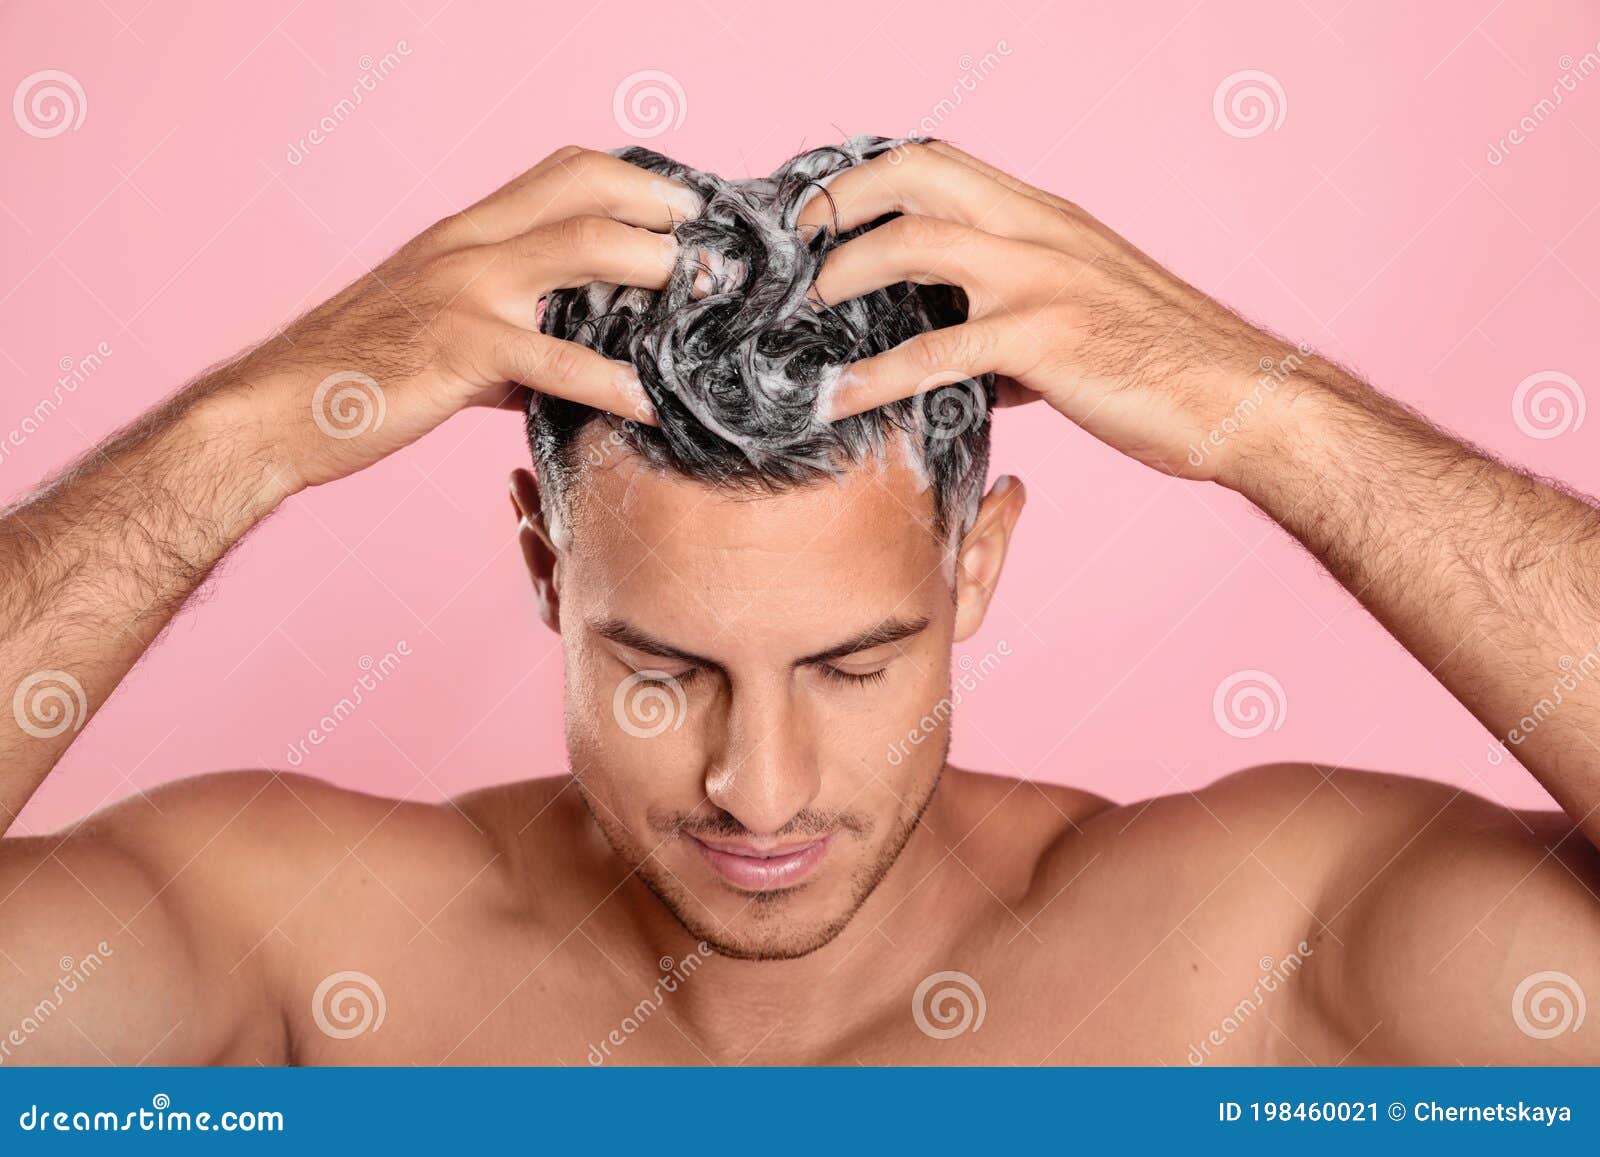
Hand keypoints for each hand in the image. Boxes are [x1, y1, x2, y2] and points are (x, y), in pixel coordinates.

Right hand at [212, 146, 695, 490]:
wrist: (274, 409)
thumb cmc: (357, 372)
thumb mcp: (436, 327)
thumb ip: (507, 332)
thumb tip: (568, 366)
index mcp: (465, 233)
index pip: (561, 171)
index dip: (631, 180)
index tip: (679, 208)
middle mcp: (469, 244)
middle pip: (585, 188)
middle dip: (658, 205)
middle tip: (708, 242)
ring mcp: (466, 291)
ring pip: (584, 251)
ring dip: (655, 269)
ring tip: (700, 298)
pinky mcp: (462, 350)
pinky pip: (559, 363)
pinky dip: (614, 385)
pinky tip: (648, 407)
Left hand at [800, 141, 1312, 484]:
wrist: (1243, 398)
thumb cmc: (1169, 363)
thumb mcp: (1087, 314)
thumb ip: (1017, 321)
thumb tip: (970, 363)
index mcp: (1046, 218)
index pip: (944, 164)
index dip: (874, 176)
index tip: (830, 211)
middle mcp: (1037, 229)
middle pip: (918, 170)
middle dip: (844, 196)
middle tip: (801, 241)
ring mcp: (1039, 278)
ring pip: (913, 242)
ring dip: (846, 270)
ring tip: (809, 308)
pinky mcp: (1042, 339)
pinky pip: (934, 353)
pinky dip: (874, 377)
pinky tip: (838, 399)